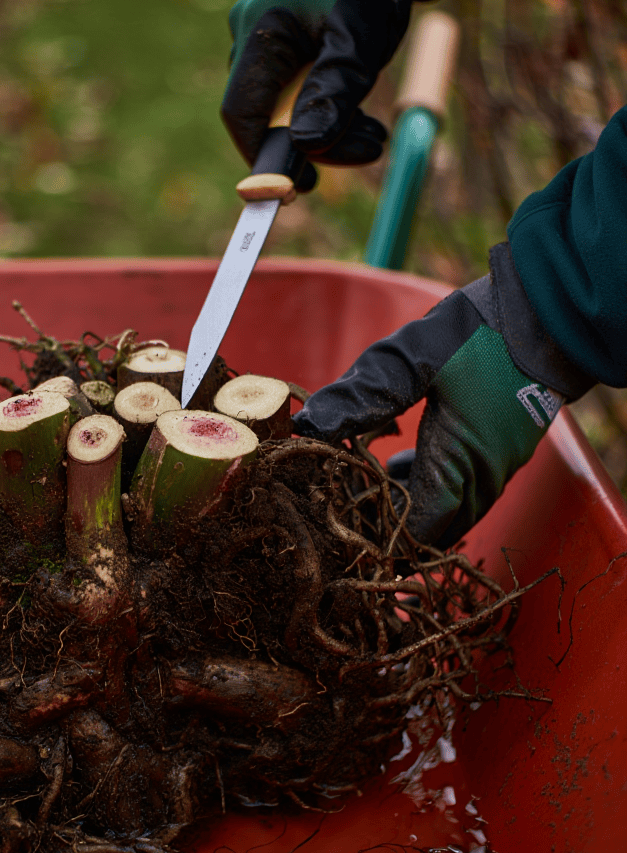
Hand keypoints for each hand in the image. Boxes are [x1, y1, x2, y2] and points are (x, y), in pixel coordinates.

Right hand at [221, 0, 438, 168]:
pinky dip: (328, 110)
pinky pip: (295, 96)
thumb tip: (306, 144)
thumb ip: (334, 90)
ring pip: (285, 111)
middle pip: (267, 116)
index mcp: (260, 30)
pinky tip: (360, 111)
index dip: (263, 156)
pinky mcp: (282, 50)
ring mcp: (264, 44)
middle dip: (315, 143)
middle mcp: (251, 38)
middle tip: (368, 149)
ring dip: (329, 129)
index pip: (241, 111)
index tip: (299, 185)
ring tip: (375, 131)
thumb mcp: (361, 37)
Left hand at [292, 285, 569, 548]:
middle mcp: (485, 475)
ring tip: (371, 488)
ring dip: (417, 509)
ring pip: (457, 513)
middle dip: (397, 527)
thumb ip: (361, 396)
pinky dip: (436, 491)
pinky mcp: (506, 453)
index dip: (387, 536)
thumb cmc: (478, 333)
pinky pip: (470, 493)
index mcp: (460, 460)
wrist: (545, 316)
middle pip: (439, 528)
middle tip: (353, 512)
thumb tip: (308, 425)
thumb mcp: (410, 357)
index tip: (350, 531)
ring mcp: (501, 467)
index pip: (422, 526)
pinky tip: (402, 466)